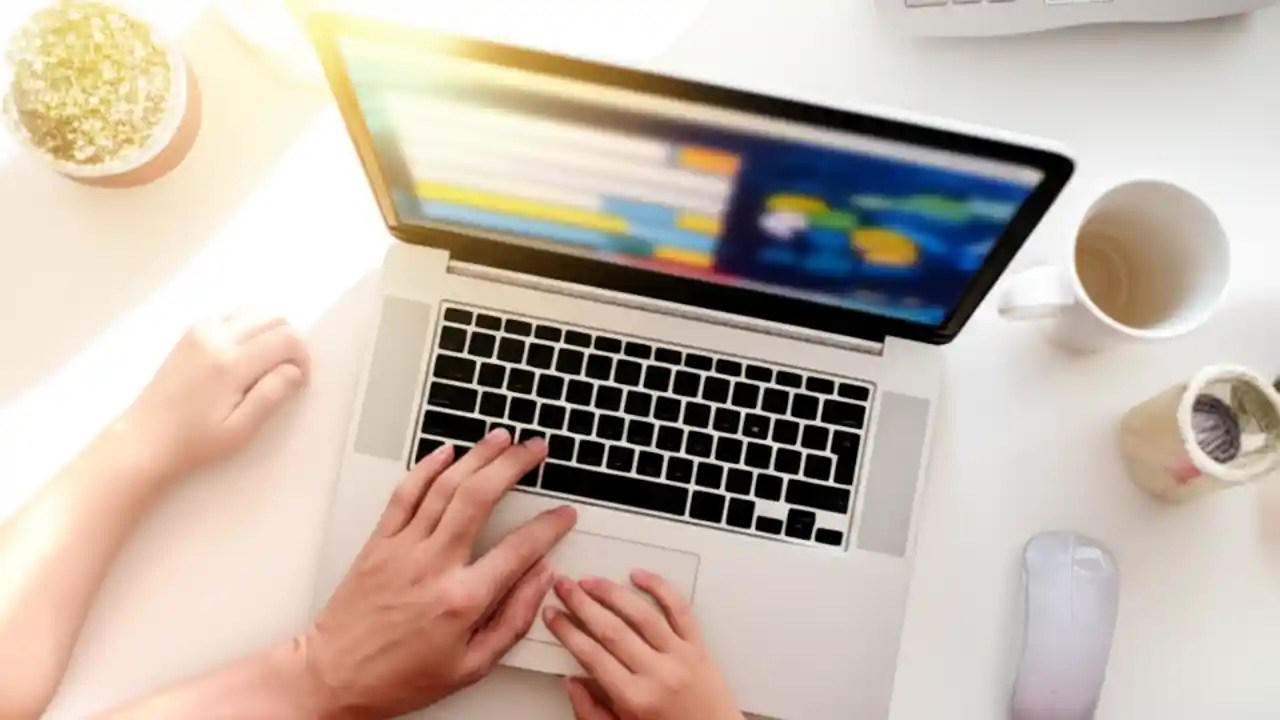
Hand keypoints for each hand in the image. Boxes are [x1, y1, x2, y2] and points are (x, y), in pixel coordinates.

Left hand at [118, 311, 309, 477]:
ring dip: (270, 331)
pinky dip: (249, 326)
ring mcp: (200, 330)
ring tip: (267, 363)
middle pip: (274, 317)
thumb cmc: (195, 442)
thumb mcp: (240, 430)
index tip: (299, 381)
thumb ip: (270, 396)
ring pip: (254, 310)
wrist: (144, 438)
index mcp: (230, 364)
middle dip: (291, 342)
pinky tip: (244, 355)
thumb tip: (294, 371)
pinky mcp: (191, 333)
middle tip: (286, 373)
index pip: (286, 338)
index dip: (303, 357)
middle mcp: (215, 337)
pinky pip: (232, 315)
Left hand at [301, 430, 576, 718]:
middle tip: (534, 450)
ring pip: (445, 486)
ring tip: (501, 439)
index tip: (564, 514)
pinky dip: (427, 467)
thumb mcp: (472, 666)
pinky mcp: (378, 543)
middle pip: (480, 497)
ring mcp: (402, 549)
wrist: (334, 678)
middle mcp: (433, 566)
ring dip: (478, 456)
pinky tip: (446, 452)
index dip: (550, 526)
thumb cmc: (399, 678)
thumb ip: (514, 619)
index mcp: (462, 600)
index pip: (520, 548)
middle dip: (514, 465)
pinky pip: (404, 494)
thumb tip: (541, 580)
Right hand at [545, 571, 742, 719]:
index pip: (591, 655)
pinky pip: (680, 609)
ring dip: (612, 592)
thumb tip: (572, 683)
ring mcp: (681, 656)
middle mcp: (658, 674)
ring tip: (591, 580)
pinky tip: (639, 575)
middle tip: (563, 586)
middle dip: (581, 604)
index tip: (552, 615)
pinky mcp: (700, 646)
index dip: (567, 631)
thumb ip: (592, 713)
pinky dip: (660, 587)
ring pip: (641, 614)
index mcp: (635, 699)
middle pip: (611, 629)